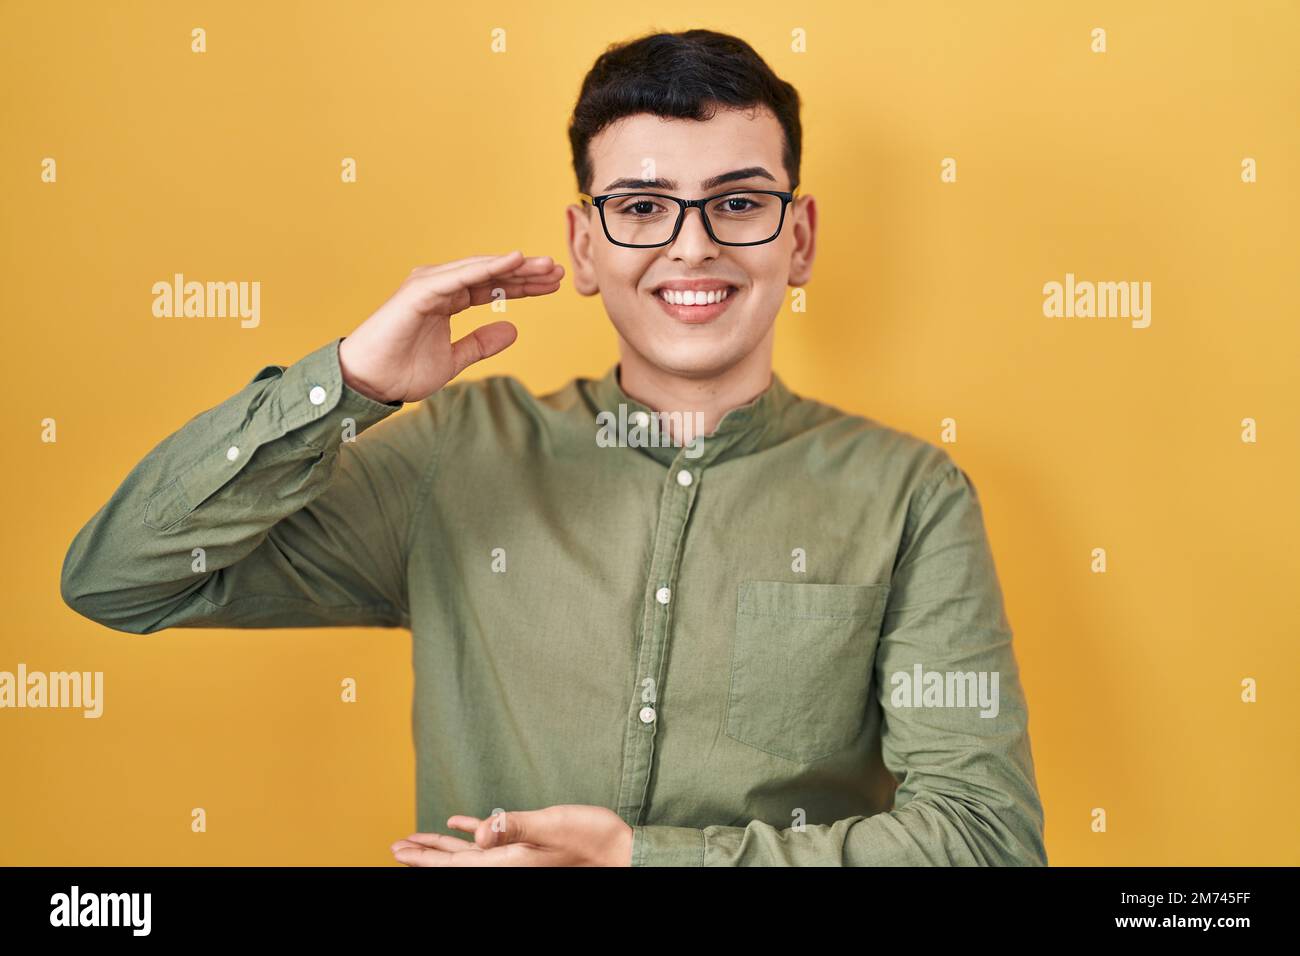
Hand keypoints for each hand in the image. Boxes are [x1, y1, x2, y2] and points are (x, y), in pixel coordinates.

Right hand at [339, 251, 564, 404]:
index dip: (523, 285)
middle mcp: (440, 285)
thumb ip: (481, 343)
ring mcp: (429, 285)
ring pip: (480, 269)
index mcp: (448, 299)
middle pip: (491, 273)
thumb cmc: (403, 370)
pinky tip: (513, 261)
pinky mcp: (420, 290)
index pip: (493, 286)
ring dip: (513, 266)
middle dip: (525, 272)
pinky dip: (487, 267)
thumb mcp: (454, 359)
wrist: (370, 382)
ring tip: (545, 266)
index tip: (553, 285)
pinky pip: (460, 276)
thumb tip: (512, 329)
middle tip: (558, 271)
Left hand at [390, 804, 632, 866]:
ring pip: (469, 852)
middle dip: (425, 854)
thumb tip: (477, 831)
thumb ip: (516, 827)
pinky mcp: (528, 843)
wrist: (619, 850)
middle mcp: (508, 862)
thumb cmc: (590, 838)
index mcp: (509, 861)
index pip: (456, 862)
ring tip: (416, 840)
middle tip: (395, 847)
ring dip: (441, 845)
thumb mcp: (552, 826)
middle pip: (456, 861)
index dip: (425, 857)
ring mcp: (517, 855)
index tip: (398, 850)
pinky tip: (458, 823)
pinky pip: (490, 839)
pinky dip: (470, 831)